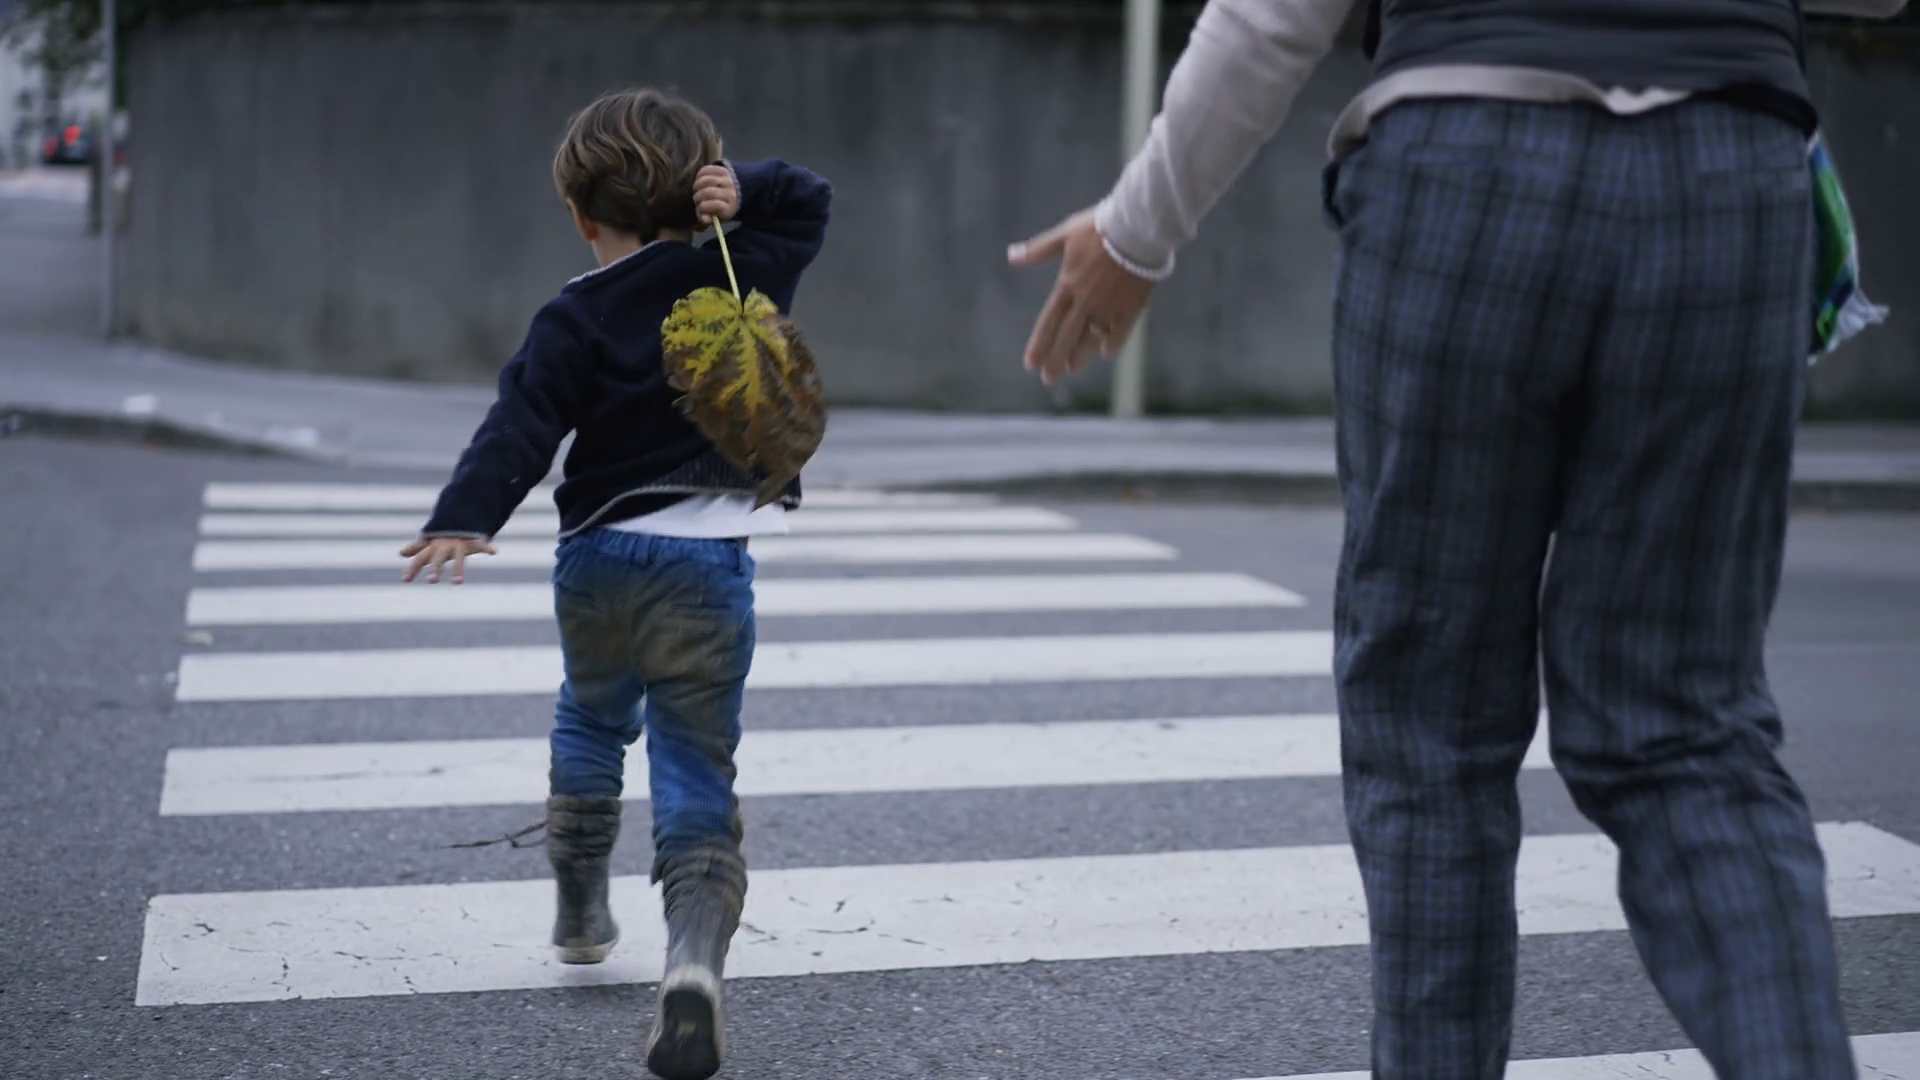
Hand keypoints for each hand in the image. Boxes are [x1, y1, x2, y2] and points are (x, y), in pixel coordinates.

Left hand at [399, 536, 496, 583]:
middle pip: (438, 558)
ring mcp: (459, 544)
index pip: (420, 558)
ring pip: (459, 558)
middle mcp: (445, 545)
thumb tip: (401, 553)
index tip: (405, 580)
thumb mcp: (431, 542)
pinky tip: (494, 552)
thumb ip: (417, 549)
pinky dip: (487, 548)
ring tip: (457, 584)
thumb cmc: (444, 535)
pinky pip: (481, 545)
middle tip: (431, 581)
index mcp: (433, 547)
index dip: (413, 568)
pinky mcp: (473, 541)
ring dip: (458, 570)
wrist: (461, 517)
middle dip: (435, 568)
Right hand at [694, 164, 738, 226]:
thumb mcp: (716, 217)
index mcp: (729, 208)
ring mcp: (727, 180)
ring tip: (697, 190)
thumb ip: (708, 220)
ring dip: (696, 186)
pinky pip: (705, 170)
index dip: (702, 208)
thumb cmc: (720, 208)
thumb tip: (703, 219)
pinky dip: (699, 176)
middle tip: (697, 199)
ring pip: (704, 180)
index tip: (700, 208)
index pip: (713, 206)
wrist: (735, 192)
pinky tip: (700, 181)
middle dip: (698, 197)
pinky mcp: (722, 170)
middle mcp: (730, 193)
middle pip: (707, 192)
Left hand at [1008, 208, 1155, 385]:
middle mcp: (1085, 301)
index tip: (1031, 365)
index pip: (1049, 323)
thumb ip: (1038, 250)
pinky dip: (1112, 343)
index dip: (1039, 345)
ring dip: (1080, 356)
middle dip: (1056, 360)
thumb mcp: (1064, 235)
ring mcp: (1109, 306)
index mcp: (1067, 285)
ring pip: (1091, 338)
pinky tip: (1106, 353)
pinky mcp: (1132, 306)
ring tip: (1072, 370)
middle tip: (1048, 379)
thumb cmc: (1098, 227)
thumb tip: (1011, 256)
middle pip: (1067, 337)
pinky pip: (1120, 332)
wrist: (1136, 227)